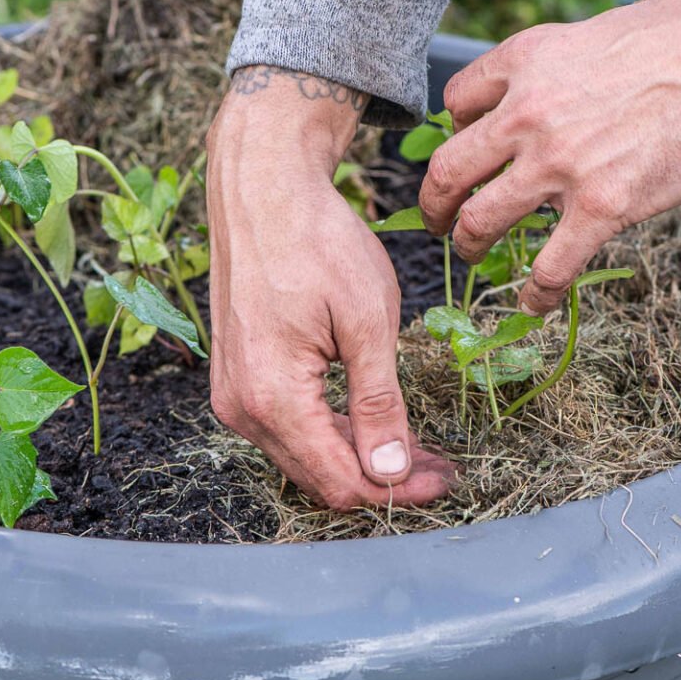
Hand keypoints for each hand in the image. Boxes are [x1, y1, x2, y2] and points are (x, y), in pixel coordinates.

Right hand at [206, 66, 453, 509]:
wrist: (263, 188)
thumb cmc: (315, 240)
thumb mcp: (366, 321)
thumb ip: (377, 403)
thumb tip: (391, 472)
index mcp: (271, 398)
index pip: (340, 481)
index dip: (397, 492)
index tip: (446, 479)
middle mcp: (241, 408)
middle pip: (319, 478)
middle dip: (383, 478)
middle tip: (442, 465)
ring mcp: (234, 394)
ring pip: (304, 456)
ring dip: (360, 458)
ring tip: (417, 446)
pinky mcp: (239, 378)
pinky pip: (288, 427)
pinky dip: (332, 432)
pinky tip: (372, 420)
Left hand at [420, 0, 680, 314]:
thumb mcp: (615, 16)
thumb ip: (590, 40)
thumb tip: (610, 37)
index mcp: (527, 59)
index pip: (457, 102)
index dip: (456, 129)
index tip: (467, 144)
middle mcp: (528, 114)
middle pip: (450, 169)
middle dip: (436, 202)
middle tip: (439, 219)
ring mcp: (560, 164)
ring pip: (482, 219)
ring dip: (470, 243)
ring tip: (473, 255)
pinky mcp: (602, 207)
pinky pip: (551, 264)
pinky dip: (536, 291)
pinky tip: (533, 302)